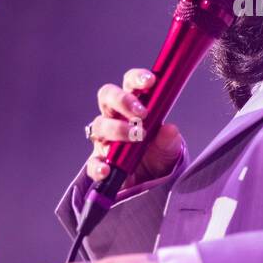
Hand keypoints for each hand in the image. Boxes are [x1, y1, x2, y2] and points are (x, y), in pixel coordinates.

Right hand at [85, 67, 184, 192]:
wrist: (151, 183)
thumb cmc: (157, 155)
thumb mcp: (169, 148)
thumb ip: (169, 140)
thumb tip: (170, 129)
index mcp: (132, 107)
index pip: (129, 84)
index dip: (137, 79)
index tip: (151, 81)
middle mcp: (114, 118)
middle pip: (107, 97)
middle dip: (123, 100)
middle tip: (142, 112)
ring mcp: (104, 140)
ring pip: (100, 125)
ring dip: (117, 128)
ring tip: (136, 136)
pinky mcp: (99, 163)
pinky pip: (92, 163)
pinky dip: (98, 166)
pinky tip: (107, 170)